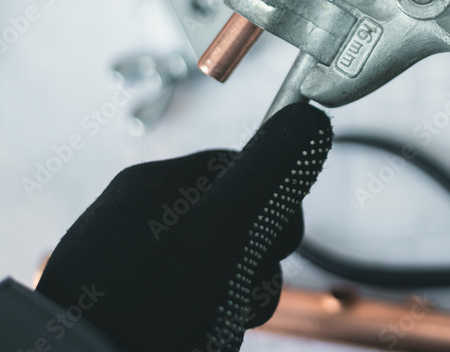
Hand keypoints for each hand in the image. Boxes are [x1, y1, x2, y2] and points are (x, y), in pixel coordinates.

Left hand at [36, 103, 331, 351]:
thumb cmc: (146, 296)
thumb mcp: (217, 224)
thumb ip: (266, 172)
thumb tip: (311, 119)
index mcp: (152, 186)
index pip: (238, 167)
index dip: (274, 198)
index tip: (284, 237)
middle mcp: (143, 223)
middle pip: (235, 222)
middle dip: (257, 259)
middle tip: (247, 284)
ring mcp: (139, 271)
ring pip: (222, 268)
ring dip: (239, 296)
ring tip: (218, 321)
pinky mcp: (139, 312)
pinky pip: (199, 304)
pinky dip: (213, 321)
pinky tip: (201, 335)